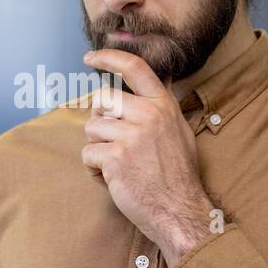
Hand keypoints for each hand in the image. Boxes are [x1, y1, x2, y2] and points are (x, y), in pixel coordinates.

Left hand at [81, 49, 216, 267]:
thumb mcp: (178, 130)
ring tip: (117, 165)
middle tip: (112, 143)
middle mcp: (149, 115)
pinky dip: (94, 170)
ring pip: (91, 128)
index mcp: (163, 105)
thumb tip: (161, 77)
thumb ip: (162, 106)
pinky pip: (88, 154)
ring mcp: (132, 135)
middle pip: (102, 100)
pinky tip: (112, 179)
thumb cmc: (177, 174)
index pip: (134, 68)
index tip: (90, 57)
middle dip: (100, 121)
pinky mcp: (116, 157)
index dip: (108, 58)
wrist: (179, 209)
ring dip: (97, 149)